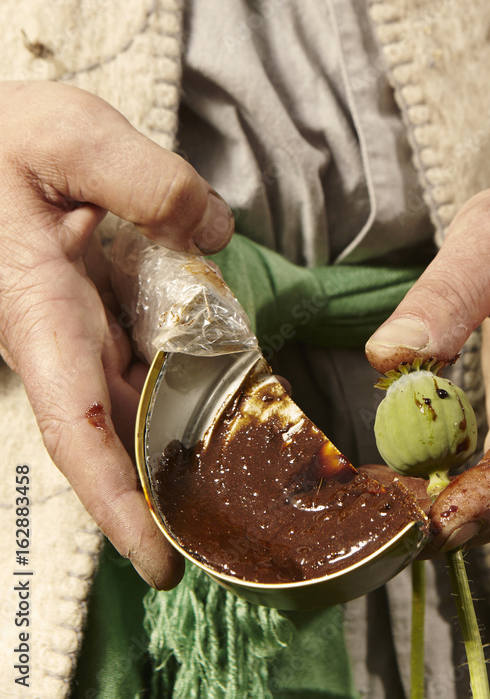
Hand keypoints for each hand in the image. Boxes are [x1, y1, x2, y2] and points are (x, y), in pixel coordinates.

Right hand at [0, 82, 233, 586]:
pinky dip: (184, 382)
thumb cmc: (7, 141)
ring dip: (187, 437)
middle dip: (175, 484)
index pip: (77, 427)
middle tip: (251, 524)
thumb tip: (215, 233)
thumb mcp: (74, 136)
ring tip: (257, 470)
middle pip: (121, 433)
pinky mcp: (93, 314)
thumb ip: (149, 181)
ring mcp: (76, 330)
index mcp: (38, 314)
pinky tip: (231, 386)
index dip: (115, 500)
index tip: (158, 562)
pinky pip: (142, 362)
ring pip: (136, 403)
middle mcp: (57, 338)